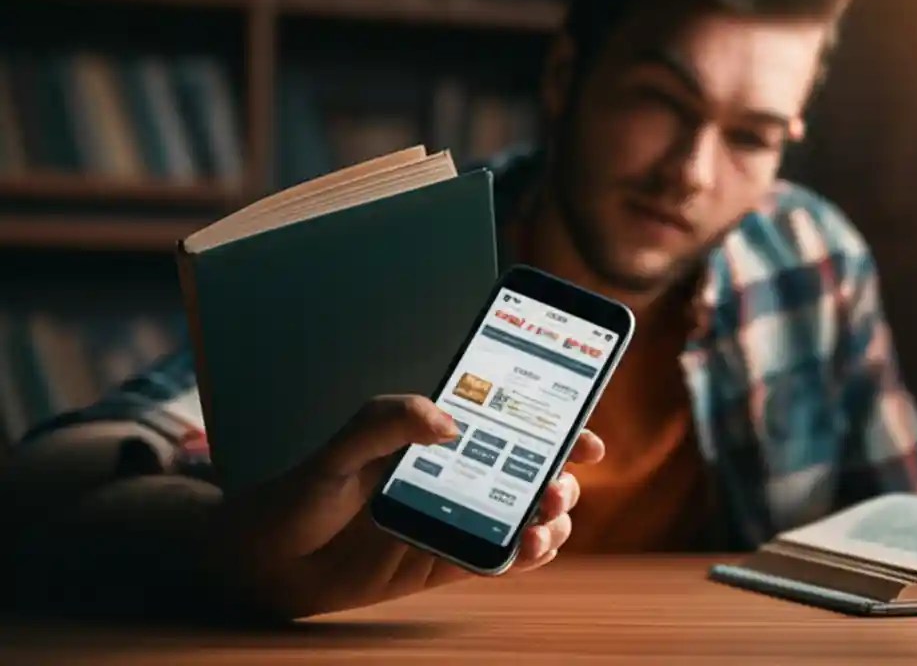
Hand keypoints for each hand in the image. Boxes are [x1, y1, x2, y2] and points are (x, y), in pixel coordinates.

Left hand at [206, 395, 603, 619]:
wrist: (261, 564)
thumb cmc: (297, 495)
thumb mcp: (336, 450)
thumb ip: (386, 423)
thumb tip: (450, 424)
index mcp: (433, 440)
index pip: (505, 425)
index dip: (553, 427)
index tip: (584, 435)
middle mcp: (451, 478)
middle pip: (528, 473)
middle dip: (560, 476)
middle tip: (559, 483)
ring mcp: (450, 522)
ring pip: (522, 518)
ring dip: (549, 518)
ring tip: (546, 520)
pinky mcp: (441, 564)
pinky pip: (495, 559)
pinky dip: (523, 556)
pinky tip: (531, 548)